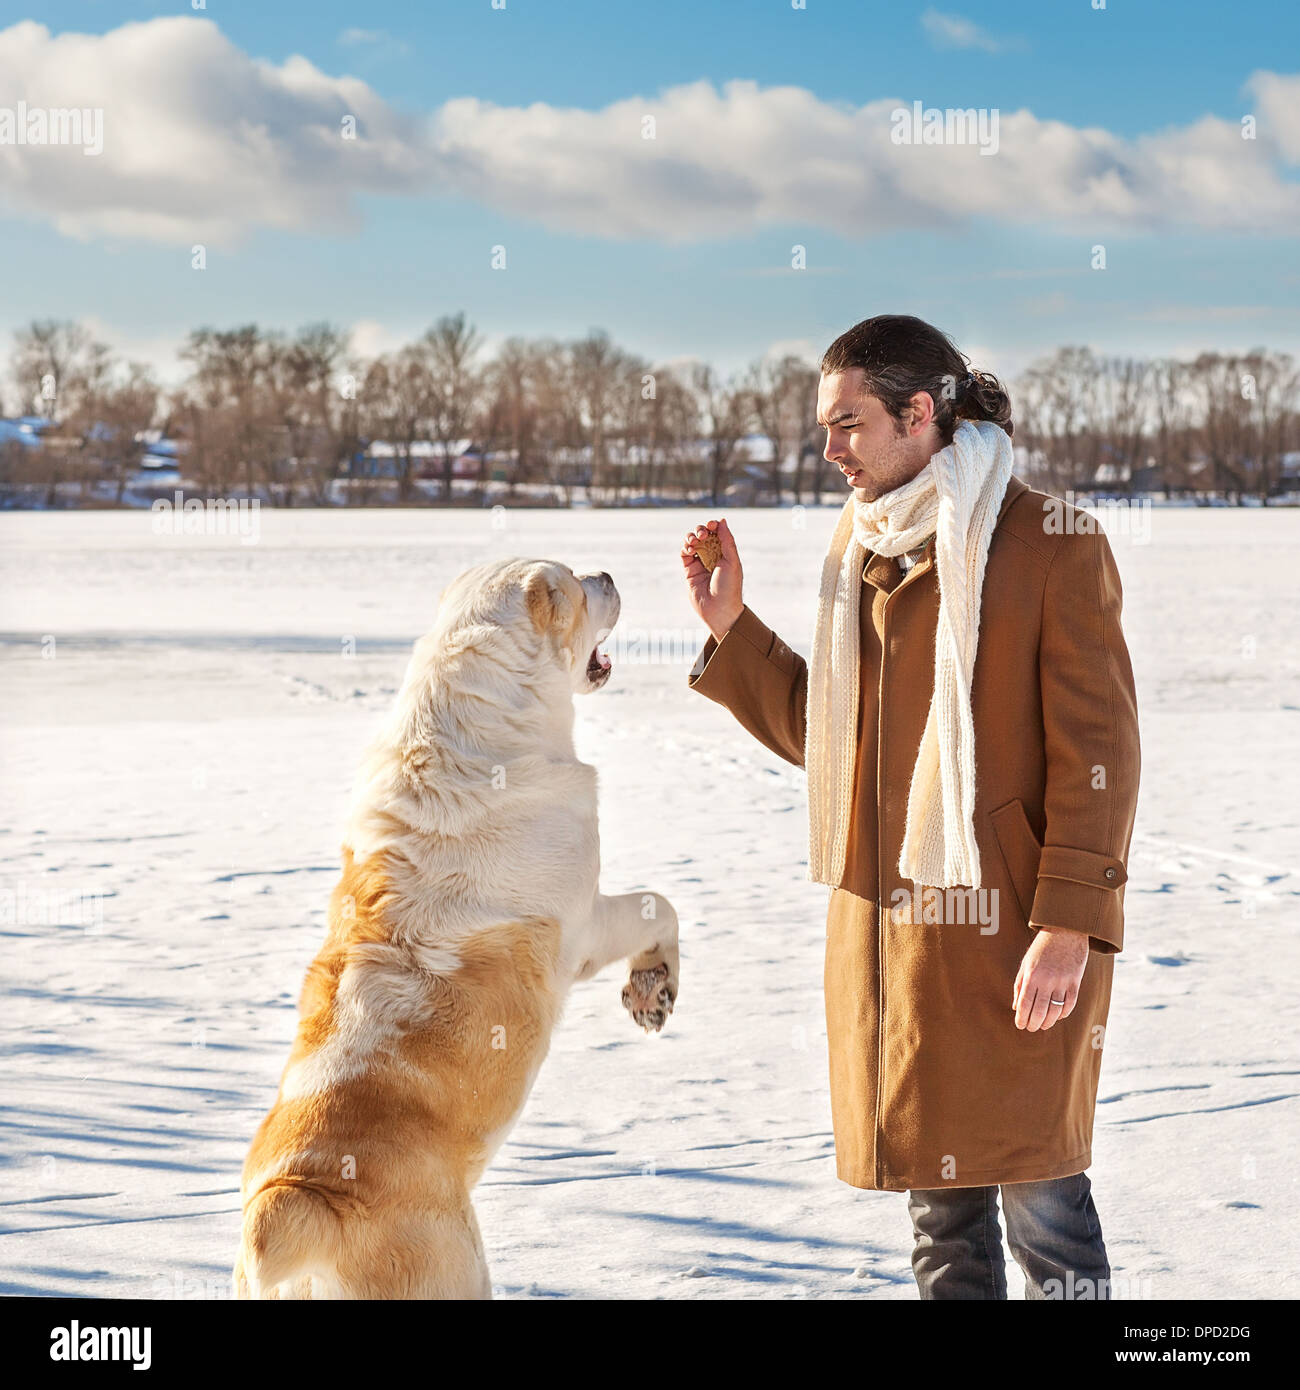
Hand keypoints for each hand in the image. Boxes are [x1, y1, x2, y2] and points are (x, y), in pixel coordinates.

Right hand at [681, 517, 743, 641]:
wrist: (719, 609)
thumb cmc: (729, 587)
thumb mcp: (732, 561)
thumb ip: (727, 540)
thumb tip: (722, 521)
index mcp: (725, 553)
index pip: (717, 534)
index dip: (713, 526)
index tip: (711, 524)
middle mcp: (712, 557)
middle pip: (704, 536)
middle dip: (701, 530)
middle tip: (703, 535)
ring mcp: (700, 563)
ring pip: (692, 543)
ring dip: (692, 537)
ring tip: (695, 541)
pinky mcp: (689, 571)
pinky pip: (684, 554)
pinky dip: (685, 547)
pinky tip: (690, 549)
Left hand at [1013, 926, 1088, 1031]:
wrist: (1065, 931)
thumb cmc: (1042, 948)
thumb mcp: (1026, 963)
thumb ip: (1019, 985)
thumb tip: (1016, 1007)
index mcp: (1032, 975)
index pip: (1024, 1004)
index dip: (1021, 1018)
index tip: (1020, 1025)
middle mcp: (1047, 980)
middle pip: (1039, 1011)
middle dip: (1033, 1024)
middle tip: (1030, 1028)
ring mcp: (1063, 982)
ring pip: (1055, 1011)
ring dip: (1048, 1022)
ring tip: (1043, 1025)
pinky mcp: (1076, 982)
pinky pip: (1070, 1004)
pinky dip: (1063, 1013)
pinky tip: (1057, 1017)